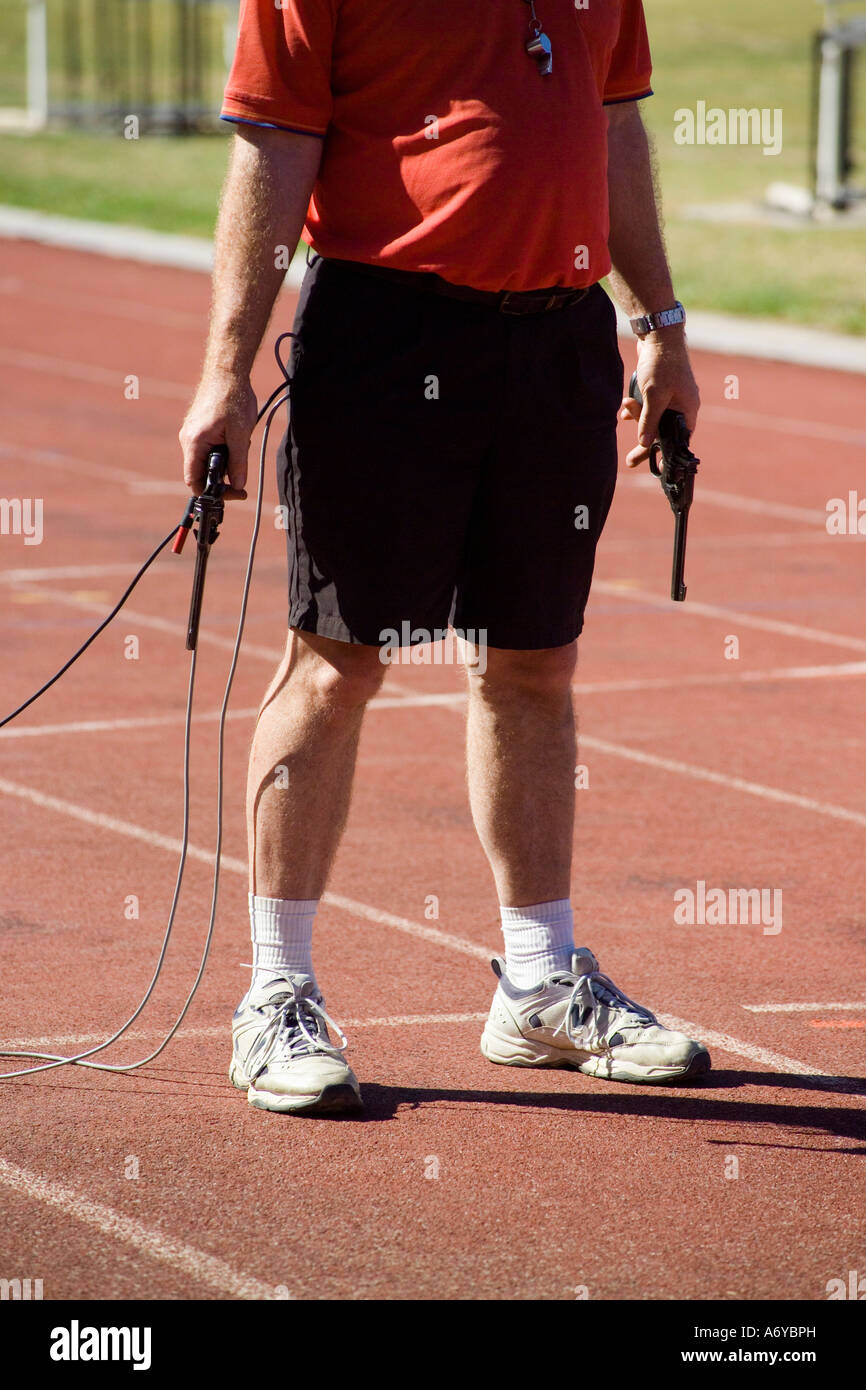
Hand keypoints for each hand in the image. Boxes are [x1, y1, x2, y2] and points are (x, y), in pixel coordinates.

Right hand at [179, 372, 257, 499]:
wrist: (227, 372)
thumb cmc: (232, 398)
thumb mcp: (240, 434)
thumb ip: (239, 462)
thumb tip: (238, 485)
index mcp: (194, 443)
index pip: (193, 481)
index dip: (211, 493)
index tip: (233, 493)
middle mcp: (188, 440)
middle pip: (200, 473)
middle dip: (221, 477)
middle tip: (241, 476)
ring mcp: (192, 434)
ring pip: (206, 461)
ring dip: (224, 462)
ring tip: (240, 446)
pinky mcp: (198, 428)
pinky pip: (208, 449)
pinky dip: (222, 450)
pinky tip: (235, 438)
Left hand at [618, 334, 699, 468]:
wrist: (658, 334)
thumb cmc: (662, 364)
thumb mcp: (653, 396)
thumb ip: (648, 421)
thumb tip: (645, 444)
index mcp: (687, 410)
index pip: (678, 440)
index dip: (665, 453)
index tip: (653, 467)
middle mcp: (682, 406)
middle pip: (662, 431)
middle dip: (644, 438)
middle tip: (629, 461)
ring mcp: (671, 397)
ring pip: (652, 418)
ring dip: (637, 417)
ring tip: (625, 407)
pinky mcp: (660, 389)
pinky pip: (648, 406)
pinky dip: (636, 407)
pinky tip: (625, 404)